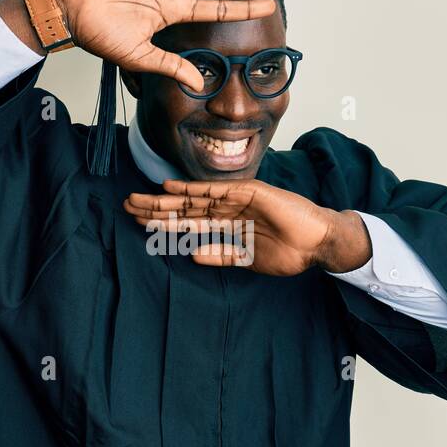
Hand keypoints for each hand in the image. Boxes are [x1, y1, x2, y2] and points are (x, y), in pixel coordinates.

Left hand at [123, 178, 372, 276]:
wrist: (317, 243)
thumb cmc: (289, 252)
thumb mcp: (247, 259)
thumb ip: (221, 256)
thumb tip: (192, 255)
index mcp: (228, 225)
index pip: (190, 222)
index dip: (165, 222)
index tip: (141, 223)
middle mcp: (229, 209)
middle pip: (186, 209)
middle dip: (157, 209)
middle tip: (128, 207)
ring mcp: (238, 199)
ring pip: (194, 200)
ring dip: (166, 200)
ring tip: (139, 200)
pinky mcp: (250, 192)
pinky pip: (216, 190)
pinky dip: (193, 189)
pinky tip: (170, 188)